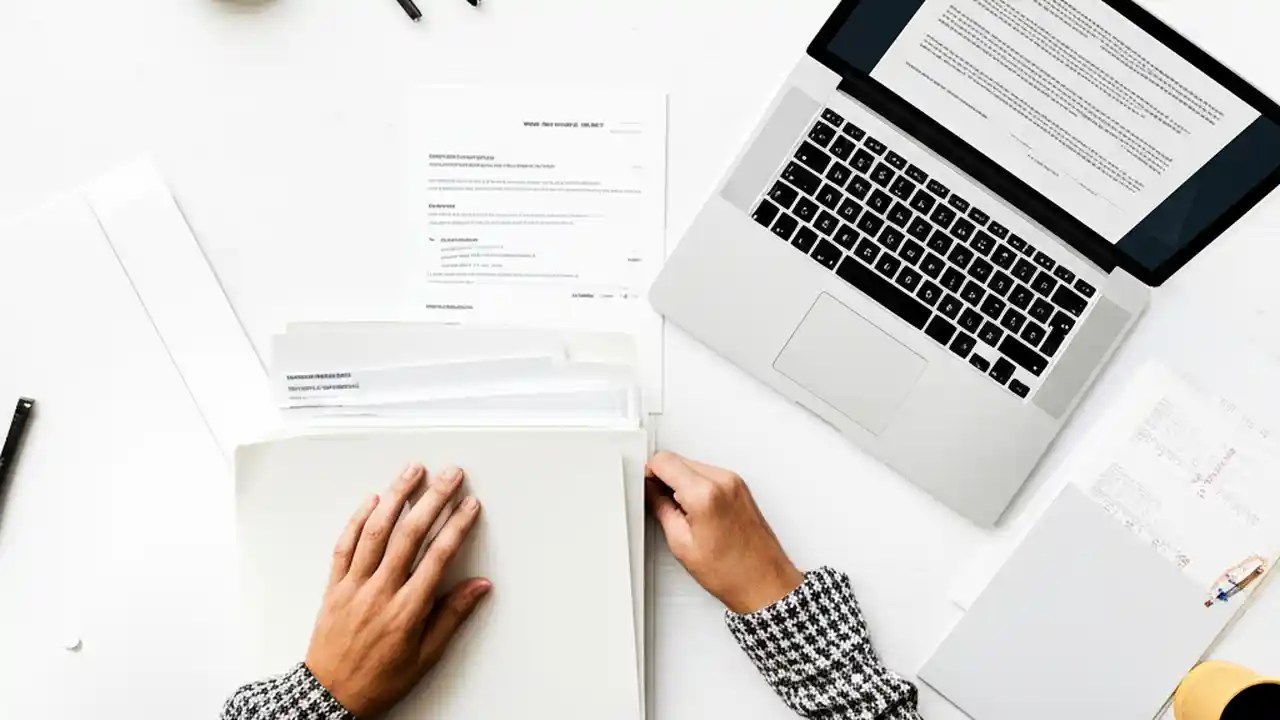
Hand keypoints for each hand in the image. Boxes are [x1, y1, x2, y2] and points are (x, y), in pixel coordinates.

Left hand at [305, 463, 490, 717]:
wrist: (330, 697)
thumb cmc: (378, 680)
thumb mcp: (426, 656)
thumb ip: (452, 616)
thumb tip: (478, 587)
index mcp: (407, 611)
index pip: (438, 557)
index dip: (457, 526)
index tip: (470, 506)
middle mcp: (380, 592)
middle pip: (409, 534)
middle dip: (434, 499)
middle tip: (450, 475)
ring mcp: (354, 586)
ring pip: (376, 531)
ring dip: (396, 496)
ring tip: (412, 472)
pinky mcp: (334, 586)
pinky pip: (344, 545)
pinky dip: (358, 519)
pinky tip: (371, 500)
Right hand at [646, 452, 803, 613]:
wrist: (764, 582)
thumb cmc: (731, 572)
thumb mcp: (681, 544)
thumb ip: (661, 509)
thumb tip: (652, 492)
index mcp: (705, 493)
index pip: (664, 461)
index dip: (649, 473)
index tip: (647, 486)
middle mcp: (723, 481)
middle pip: (678, 459)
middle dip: (664, 478)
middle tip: (661, 503)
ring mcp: (735, 482)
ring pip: (693, 465)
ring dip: (681, 483)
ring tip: (683, 513)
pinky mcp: (741, 487)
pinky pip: (709, 474)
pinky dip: (697, 487)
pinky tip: (697, 512)